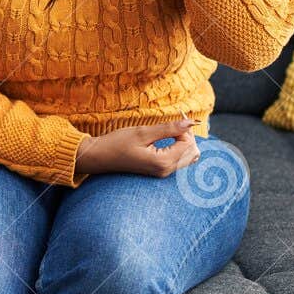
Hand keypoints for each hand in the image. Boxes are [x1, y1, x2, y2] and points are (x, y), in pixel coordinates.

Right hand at [74, 117, 201, 177]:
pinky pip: (179, 159)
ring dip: (184, 142)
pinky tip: (168, 139)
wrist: (100, 157)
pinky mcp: (160, 171)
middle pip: (193, 153)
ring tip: (170, 132)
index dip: (184, 129)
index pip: (189, 144)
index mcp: (163, 162)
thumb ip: (168, 128)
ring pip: (188, 156)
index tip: (174, 120)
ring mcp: (163, 173)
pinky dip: (179, 147)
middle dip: (187, 136)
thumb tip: (190, 122)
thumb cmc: (117, 143)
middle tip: (173, 125)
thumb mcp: (142, 132)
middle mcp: (166, 171)